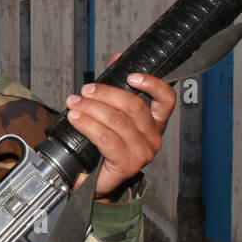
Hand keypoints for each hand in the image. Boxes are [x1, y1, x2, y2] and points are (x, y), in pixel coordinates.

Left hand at [66, 51, 175, 200]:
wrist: (98, 184)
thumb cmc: (106, 148)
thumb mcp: (115, 116)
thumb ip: (118, 87)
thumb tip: (118, 58)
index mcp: (155, 123)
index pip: (166, 100)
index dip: (152, 84)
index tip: (131, 75)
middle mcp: (153, 138)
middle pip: (133, 106)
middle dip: (106, 93)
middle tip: (86, 90)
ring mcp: (141, 152)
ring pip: (117, 120)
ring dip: (92, 107)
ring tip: (74, 103)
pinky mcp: (126, 164)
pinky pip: (105, 138)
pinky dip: (88, 124)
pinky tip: (76, 118)